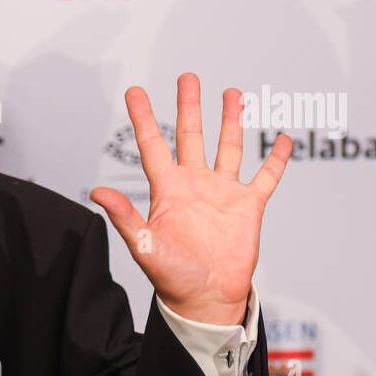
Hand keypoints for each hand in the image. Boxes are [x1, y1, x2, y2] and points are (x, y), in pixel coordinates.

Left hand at [89, 73, 291, 325]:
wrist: (205, 298)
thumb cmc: (171, 276)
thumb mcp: (144, 245)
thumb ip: (124, 216)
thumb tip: (94, 192)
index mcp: (168, 190)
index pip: (153, 144)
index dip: (143, 117)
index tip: (135, 91)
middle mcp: (194, 185)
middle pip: (191, 136)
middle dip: (189, 106)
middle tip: (188, 77)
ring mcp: (222, 193)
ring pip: (228, 147)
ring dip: (230, 121)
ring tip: (232, 93)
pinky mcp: (248, 206)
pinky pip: (265, 177)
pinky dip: (275, 159)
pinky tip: (280, 139)